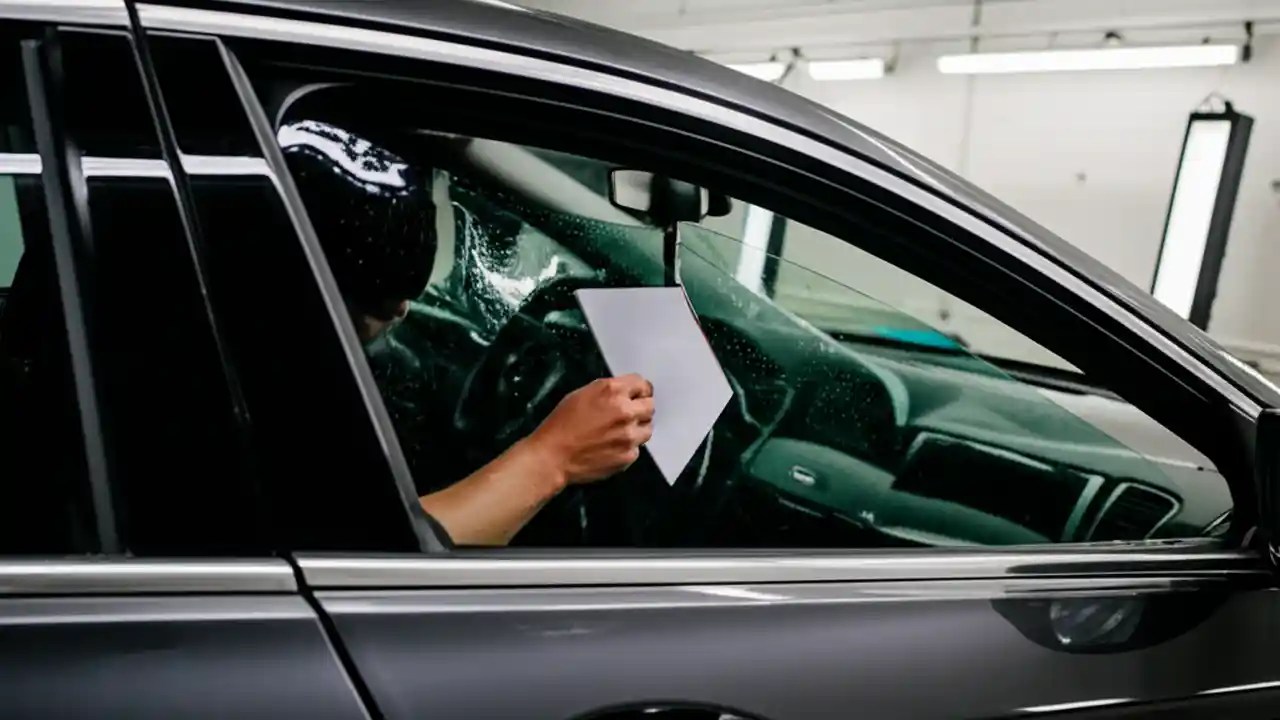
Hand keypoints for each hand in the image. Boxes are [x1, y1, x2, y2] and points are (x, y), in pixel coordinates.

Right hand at [524, 374, 654, 486]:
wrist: (552, 456)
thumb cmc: (561, 423)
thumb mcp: (582, 394)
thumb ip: (608, 391)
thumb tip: (626, 393)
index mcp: (613, 391)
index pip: (643, 384)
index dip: (638, 390)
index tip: (636, 396)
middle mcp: (626, 411)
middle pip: (650, 406)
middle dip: (640, 408)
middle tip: (627, 415)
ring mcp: (630, 436)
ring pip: (647, 428)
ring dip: (637, 428)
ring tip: (619, 433)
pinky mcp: (628, 456)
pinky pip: (637, 448)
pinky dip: (627, 447)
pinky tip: (611, 447)